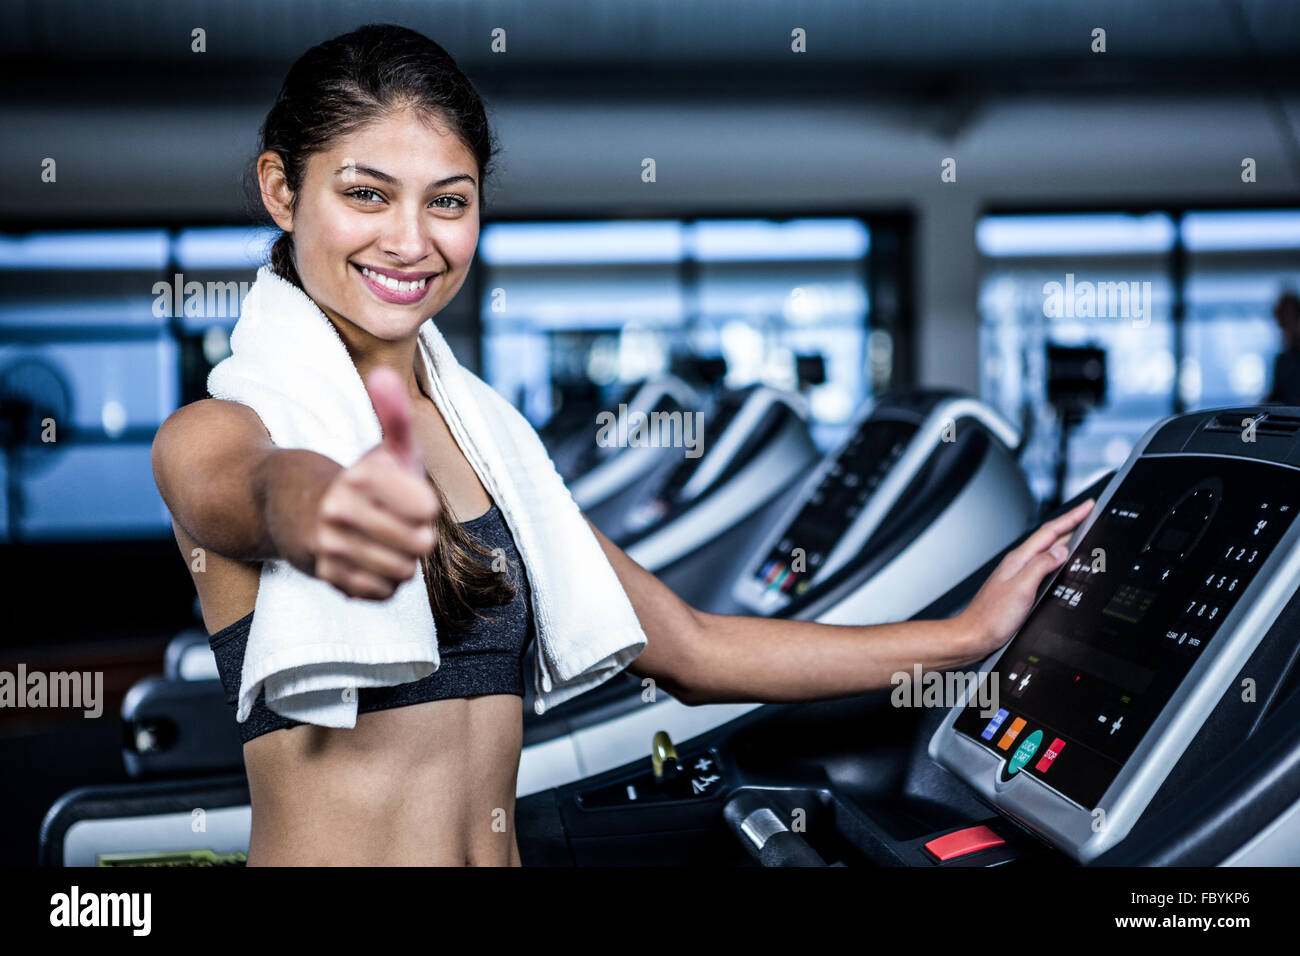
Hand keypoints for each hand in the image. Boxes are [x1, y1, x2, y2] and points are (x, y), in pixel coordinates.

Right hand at [308, 367, 439, 599]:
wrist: (288, 505)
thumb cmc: (355, 478)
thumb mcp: (380, 447)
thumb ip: (393, 415)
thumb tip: (384, 373)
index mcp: (359, 476)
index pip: (426, 507)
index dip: (425, 505)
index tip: (412, 498)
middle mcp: (338, 512)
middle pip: (420, 544)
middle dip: (419, 535)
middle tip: (403, 524)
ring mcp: (328, 547)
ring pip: (402, 572)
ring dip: (404, 560)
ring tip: (389, 543)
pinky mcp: (324, 576)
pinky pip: (381, 593)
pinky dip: (385, 582)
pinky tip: (374, 562)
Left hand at [956, 498, 1095, 657]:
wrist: (975, 635)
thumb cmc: (992, 616)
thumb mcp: (1021, 588)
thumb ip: (1041, 566)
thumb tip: (1061, 550)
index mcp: (1019, 559)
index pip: (1050, 532)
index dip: (1071, 517)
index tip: (1088, 506)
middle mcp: (1018, 564)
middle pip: (1050, 539)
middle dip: (1072, 525)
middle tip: (1090, 515)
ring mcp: (1019, 575)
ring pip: (1048, 553)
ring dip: (1066, 542)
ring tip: (1082, 534)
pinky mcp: (1021, 588)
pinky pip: (1044, 567)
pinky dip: (1058, 561)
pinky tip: (1063, 565)